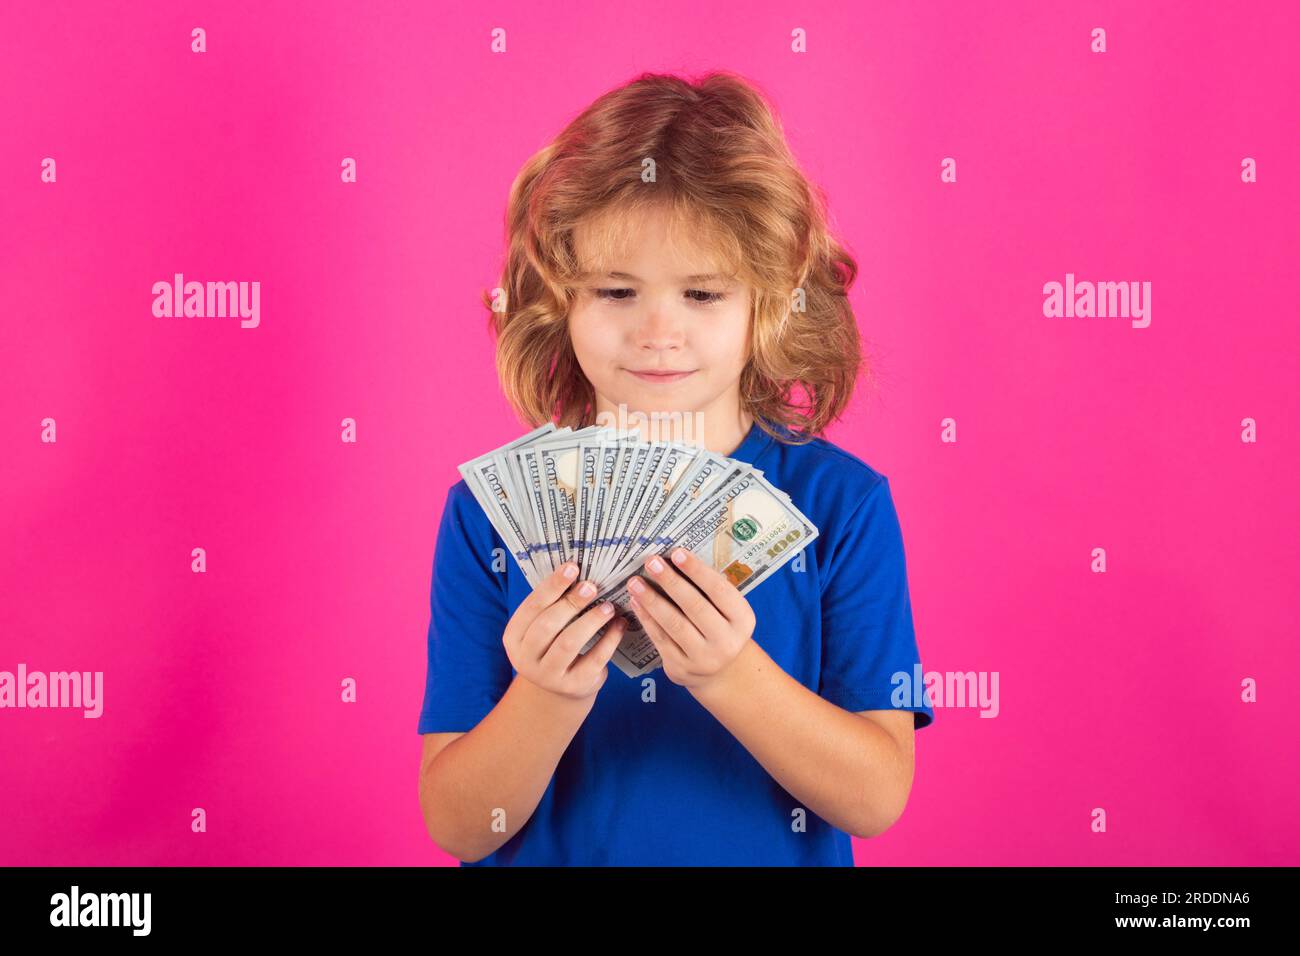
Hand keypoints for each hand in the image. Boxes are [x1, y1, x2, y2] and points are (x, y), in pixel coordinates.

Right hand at [502, 561, 628, 700]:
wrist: (559, 689)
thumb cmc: (552, 645)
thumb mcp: (543, 626)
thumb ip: (553, 604)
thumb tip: (579, 570)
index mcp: (514, 637)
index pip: (531, 607)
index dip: (552, 586)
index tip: (573, 567)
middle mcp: (526, 658)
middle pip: (547, 625)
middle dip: (571, 603)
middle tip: (592, 586)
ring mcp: (549, 676)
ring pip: (569, 643)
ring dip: (591, 621)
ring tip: (608, 606)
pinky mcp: (574, 686)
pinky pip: (594, 659)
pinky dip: (609, 639)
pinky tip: (620, 624)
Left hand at [627, 546, 755, 693]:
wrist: (721, 671)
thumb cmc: (720, 627)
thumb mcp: (728, 611)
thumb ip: (710, 590)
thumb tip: (675, 559)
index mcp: (742, 620)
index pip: (719, 590)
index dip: (697, 570)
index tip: (676, 552)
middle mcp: (726, 641)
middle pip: (695, 607)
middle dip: (670, 582)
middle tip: (651, 562)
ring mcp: (703, 658)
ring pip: (674, 624)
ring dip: (652, 600)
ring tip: (635, 582)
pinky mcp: (681, 668)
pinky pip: (660, 639)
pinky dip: (647, 618)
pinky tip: (636, 602)